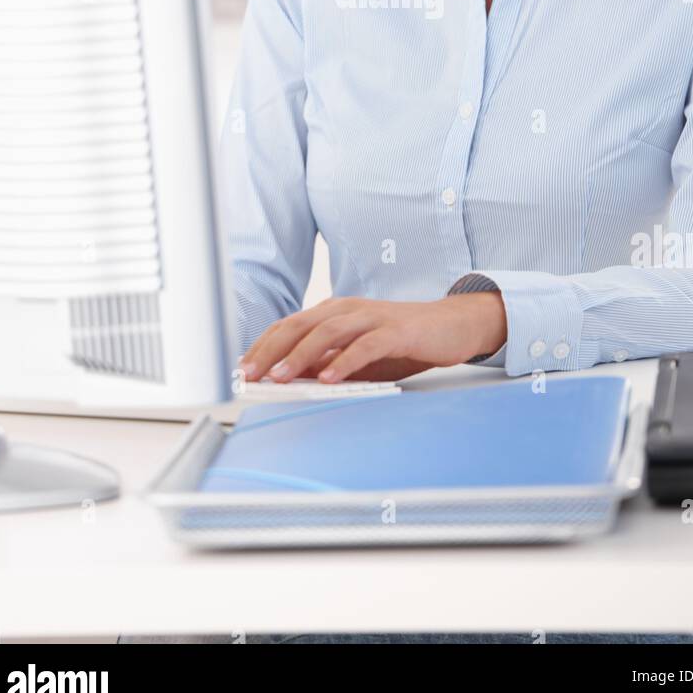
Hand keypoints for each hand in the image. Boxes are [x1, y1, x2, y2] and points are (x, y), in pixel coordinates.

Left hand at [236, 293, 505, 385]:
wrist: (452, 326)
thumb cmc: (403, 342)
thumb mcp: (359, 357)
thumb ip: (331, 364)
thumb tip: (295, 383)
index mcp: (336, 312)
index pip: (290, 325)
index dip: (263, 344)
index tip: (241, 367)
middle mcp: (349, 309)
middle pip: (301, 324)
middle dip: (271, 350)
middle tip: (249, 374)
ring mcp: (372, 317)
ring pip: (328, 332)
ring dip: (300, 355)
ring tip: (279, 376)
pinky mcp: (397, 330)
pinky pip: (366, 345)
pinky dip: (345, 361)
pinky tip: (330, 377)